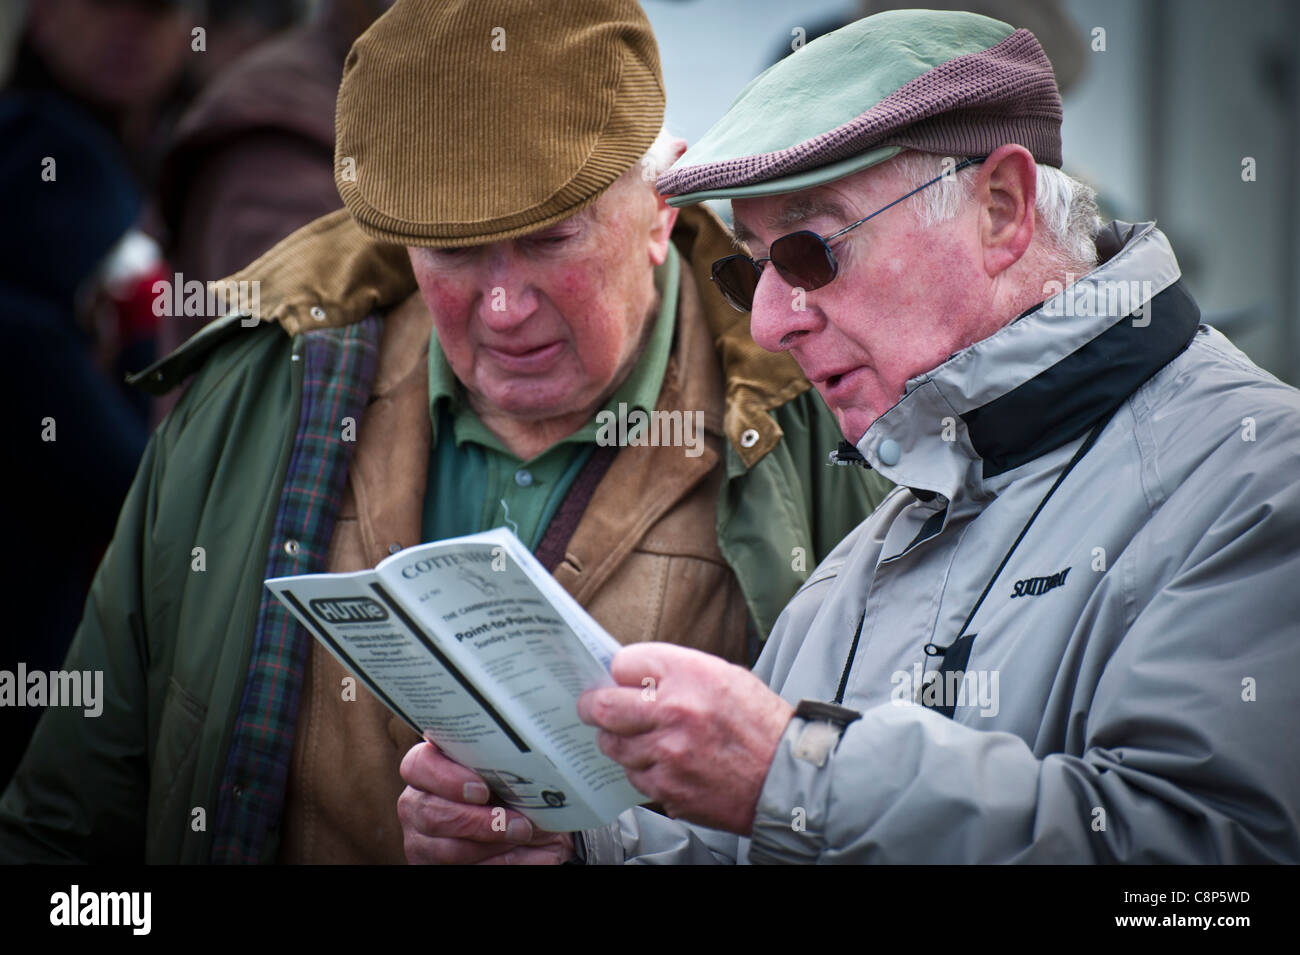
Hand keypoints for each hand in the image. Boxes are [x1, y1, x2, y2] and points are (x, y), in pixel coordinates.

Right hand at [398, 741, 574, 863]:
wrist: (532, 834)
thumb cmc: (519, 797)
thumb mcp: (518, 778)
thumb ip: (512, 771)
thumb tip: (531, 780)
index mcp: (432, 767)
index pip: (418, 765)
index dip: (446, 777)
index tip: (481, 790)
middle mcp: (419, 803)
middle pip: (429, 813)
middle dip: (478, 821)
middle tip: (517, 824)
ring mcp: (421, 840)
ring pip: (443, 850)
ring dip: (490, 846)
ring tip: (521, 838)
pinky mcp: (431, 866)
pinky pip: (459, 870)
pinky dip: (494, 864)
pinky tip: (515, 855)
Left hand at [577, 643, 794, 834]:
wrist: (788, 777)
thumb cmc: (759, 723)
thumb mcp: (725, 676)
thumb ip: (677, 673)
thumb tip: (633, 677)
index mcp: (689, 675)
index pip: (623, 663)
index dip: (618, 671)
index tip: (617, 678)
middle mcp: (674, 712)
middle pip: (603, 707)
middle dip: (592, 707)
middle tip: (593, 708)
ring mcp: (668, 755)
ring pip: (614, 746)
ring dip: (620, 742)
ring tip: (643, 739)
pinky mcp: (668, 789)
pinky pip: (635, 776)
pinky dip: (644, 770)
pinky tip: (667, 765)